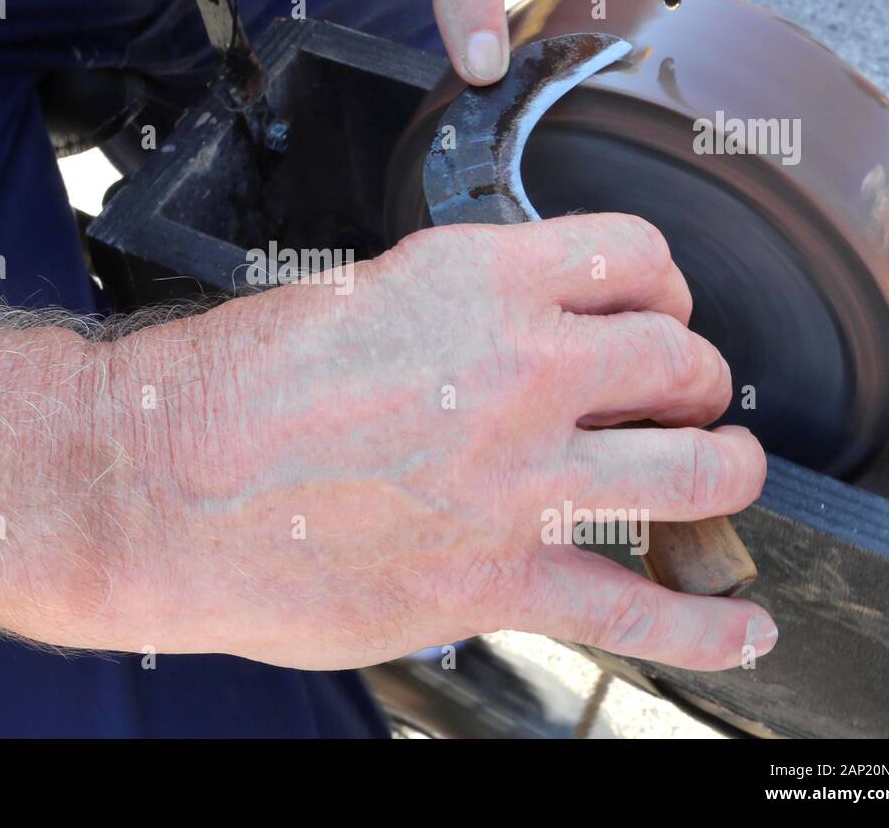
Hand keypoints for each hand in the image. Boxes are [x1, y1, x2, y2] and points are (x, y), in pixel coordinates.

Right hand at [78, 214, 776, 670]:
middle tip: (677, 395)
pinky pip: (637, 614)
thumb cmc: (225, 386)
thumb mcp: (350, 302)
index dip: (658, 286)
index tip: (650, 310)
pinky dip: (701, 628)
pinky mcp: (496, 581)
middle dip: (693, 377)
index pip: (633, 257)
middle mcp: (519, 369)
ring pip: (696, 472)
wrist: (154, 479)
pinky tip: (734, 631)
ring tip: (716, 476)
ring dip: (723, 472)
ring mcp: (520, 481)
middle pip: (682, 360)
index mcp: (476, 282)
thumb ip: (446, 320)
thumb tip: (492, 348)